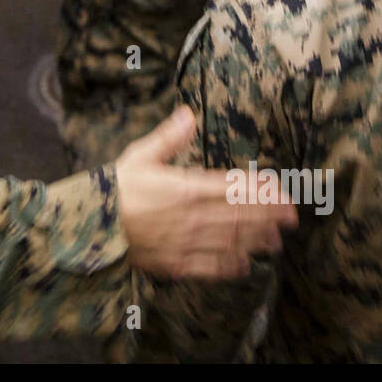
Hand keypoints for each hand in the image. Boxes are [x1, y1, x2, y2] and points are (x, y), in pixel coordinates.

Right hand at [114, 106, 296, 279]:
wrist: (90, 225)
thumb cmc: (116, 187)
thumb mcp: (140, 155)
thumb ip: (169, 137)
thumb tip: (189, 114)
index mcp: (185, 188)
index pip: (233, 188)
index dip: (260, 190)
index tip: (279, 189)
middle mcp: (191, 217)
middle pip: (240, 216)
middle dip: (269, 216)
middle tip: (291, 216)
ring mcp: (186, 243)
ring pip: (231, 242)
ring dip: (257, 240)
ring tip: (276, 239)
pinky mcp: (176, 264)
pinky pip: (210, 267)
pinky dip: (231, 265)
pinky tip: (245, 264)